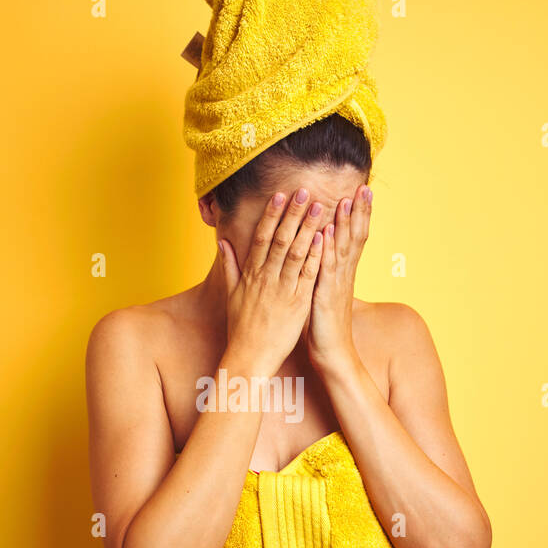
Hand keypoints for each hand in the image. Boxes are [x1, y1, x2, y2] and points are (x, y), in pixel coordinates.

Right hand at [220, 187, 327, 376]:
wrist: (249, 357)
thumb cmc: (241, 328)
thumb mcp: (231, 294)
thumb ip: (229, 266)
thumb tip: (222, 243)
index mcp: (252, 274)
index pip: (262, 237)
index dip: (272, 215)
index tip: (280, 195)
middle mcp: (266, 278)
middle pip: (281, 239)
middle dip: (293, 213)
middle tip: (303, 190)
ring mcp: (282, 289)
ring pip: (297, 252)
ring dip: (308, 227)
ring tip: (319, 206)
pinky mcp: (297, 302)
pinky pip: (308, 275)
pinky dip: (316, 255)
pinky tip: (324, 238)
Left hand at [306, 184, 370, 373]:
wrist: (334, 356)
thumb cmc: (326, 327)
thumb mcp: (325, 295)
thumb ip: (327, 274)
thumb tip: (324, 258)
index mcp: (343, 274)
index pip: (354, 238)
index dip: (358, 216)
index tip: (361, 192)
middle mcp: (344, 276)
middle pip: (355, 238)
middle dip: (359, 213)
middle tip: (364, 188)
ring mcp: (337, 285)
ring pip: (344, 249)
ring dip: (346, 224)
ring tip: (348, 200)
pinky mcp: (326, 296)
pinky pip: (327, 269)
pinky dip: (329, 249)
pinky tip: (329, 232)